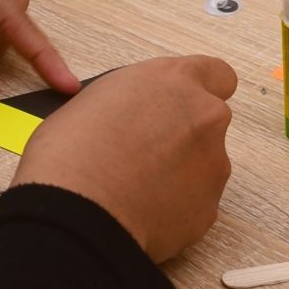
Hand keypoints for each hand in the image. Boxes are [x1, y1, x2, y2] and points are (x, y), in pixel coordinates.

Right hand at [12, 56, 237, 262]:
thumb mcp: (96, 99)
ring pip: (206, 165)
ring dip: (181, 174)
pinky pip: (196, 204)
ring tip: (136, 189)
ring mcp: (213, 164)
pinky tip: (142, 213)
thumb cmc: (70, 153)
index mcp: (175, 80)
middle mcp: (204, 116)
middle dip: (187, 136)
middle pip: (210, 122)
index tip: (185, 106)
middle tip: (148, 153)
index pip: (218, 75)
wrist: (75, 212)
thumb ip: (135, 101)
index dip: (202, 92)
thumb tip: (136, 116)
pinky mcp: (209, 208)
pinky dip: (176, 208)